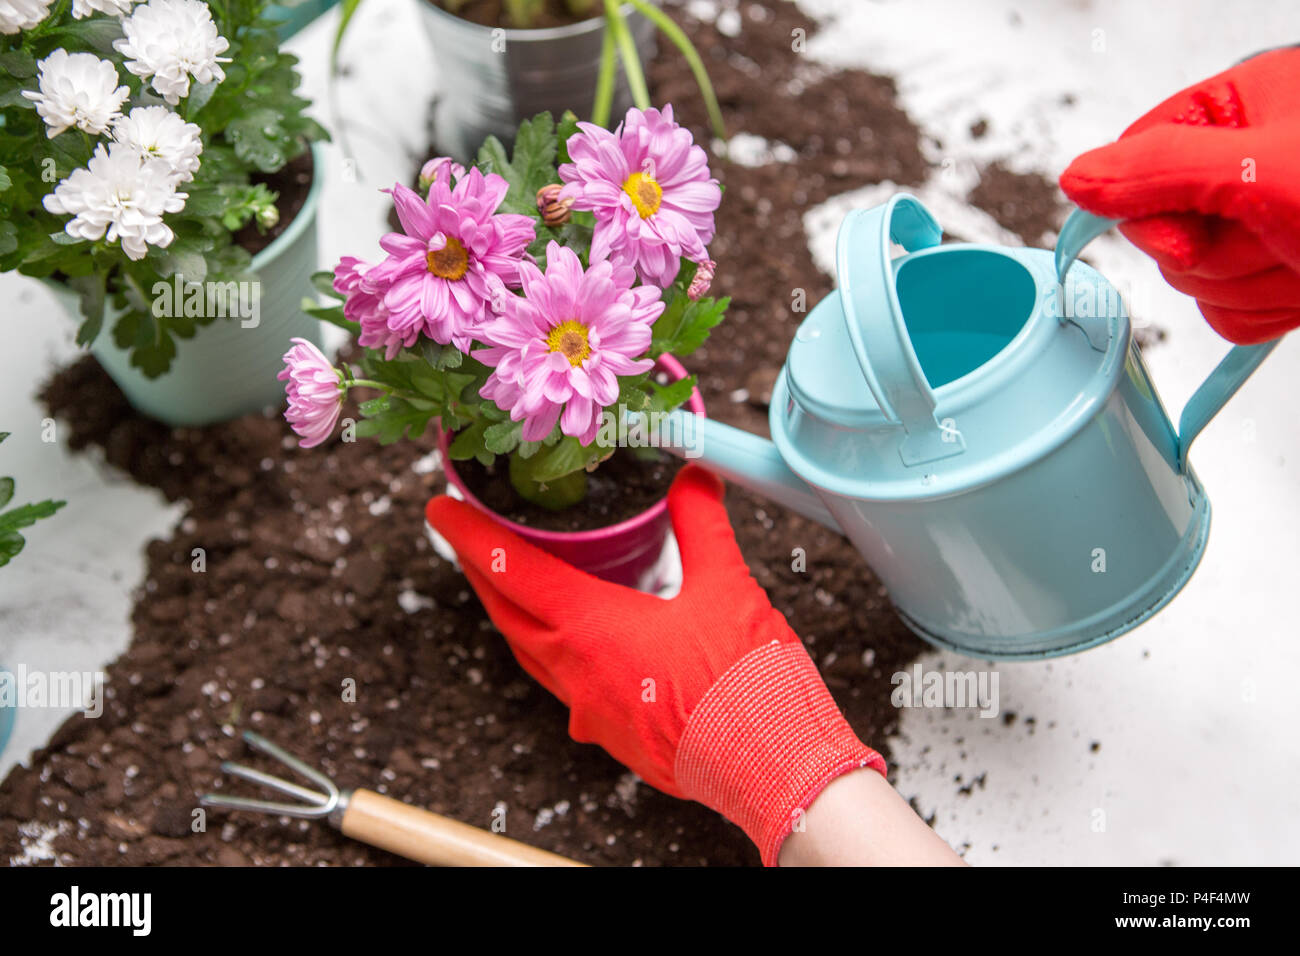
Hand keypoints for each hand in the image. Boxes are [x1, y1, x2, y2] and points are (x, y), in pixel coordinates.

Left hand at [426, 464, 884, 864]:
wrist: (773, 766)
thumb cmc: (746, 683)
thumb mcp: (727, 585)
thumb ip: (701, 524)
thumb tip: (692, 478)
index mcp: (591, 629)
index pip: (513, 572)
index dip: (472, 536)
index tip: (439, 511)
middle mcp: (577, 674)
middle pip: (509, 617)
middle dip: (483, 577)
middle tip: (469, 545)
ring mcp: (591, 712)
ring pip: (534, 658)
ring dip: (517, 619)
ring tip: (516, 592)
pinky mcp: (614, 738)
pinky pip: (568, 692)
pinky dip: (560, 660)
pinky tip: (583, 654)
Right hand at [1059, 48, 1299, 344]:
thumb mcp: (1263, 169)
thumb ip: (1158, 170)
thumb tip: (1077, 178)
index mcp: (1239, 110)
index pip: (1136, 160)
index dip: (1148, 205)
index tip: (1186, 221)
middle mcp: (1246, 165)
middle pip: (1166, 233)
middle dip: (1220, 251)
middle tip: (1277, 232)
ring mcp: (1263, 225)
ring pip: (1198, 282)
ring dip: (1253, 283)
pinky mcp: (1279, 274)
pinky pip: (1230, 315)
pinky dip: (1269, 311)